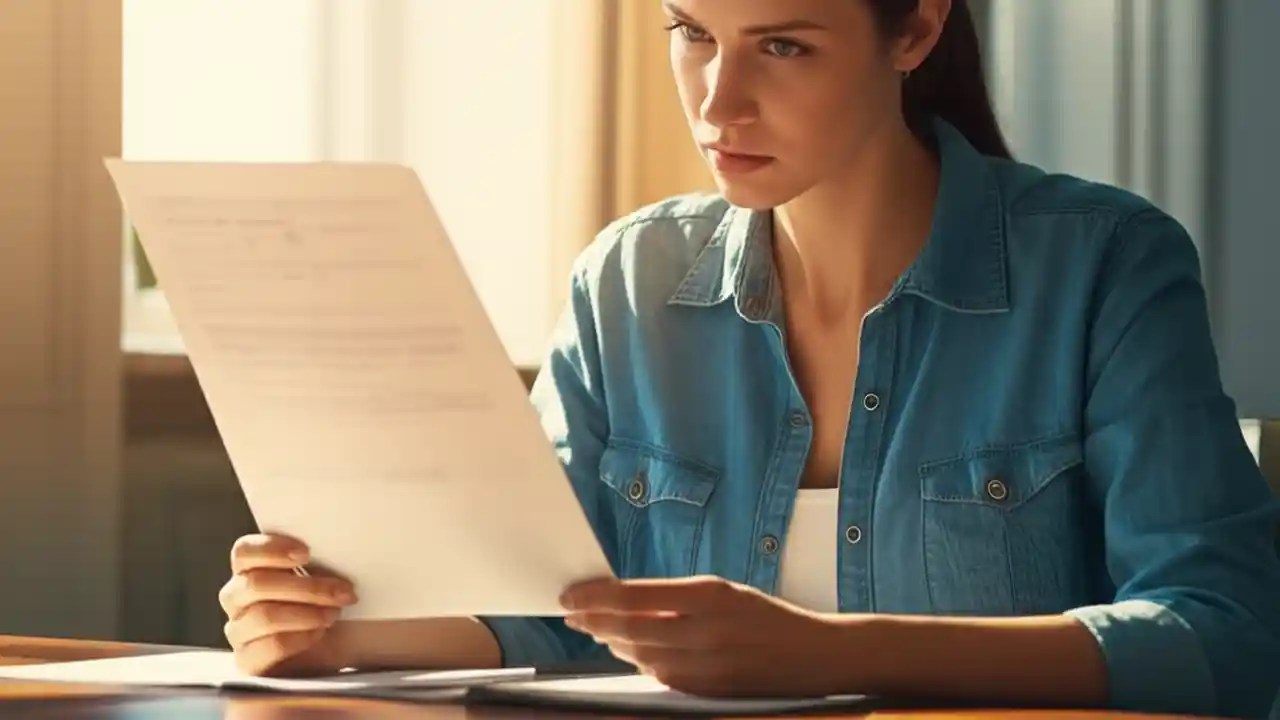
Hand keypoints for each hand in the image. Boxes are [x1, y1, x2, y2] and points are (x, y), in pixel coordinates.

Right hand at [220, 534, 358, 675]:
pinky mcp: (247, 661)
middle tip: (341, 591)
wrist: (331, 651)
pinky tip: (318, 633)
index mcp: (249, 570)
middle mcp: (237, 599)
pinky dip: (300, 638)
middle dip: (306, 586)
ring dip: (307, 613)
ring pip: (264, 615)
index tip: (306, 553)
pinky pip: (271, 646)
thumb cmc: (322, 605)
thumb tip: (334, 545)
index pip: (244, 552)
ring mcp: (239, 631)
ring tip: (333, 613)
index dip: (271, 549)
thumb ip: (315, 561)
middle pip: (255, 584)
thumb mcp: (321, 578)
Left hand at [559, 575, 851, 696]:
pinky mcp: (707, 692)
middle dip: (594, 621)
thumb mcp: (723, 591)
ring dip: (612, 642)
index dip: (595, 597)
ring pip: (640, 656)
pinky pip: (660, 676)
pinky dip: (639, 662)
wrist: (812, 656)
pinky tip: (627, 650)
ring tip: (595, 629)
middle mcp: (705, 631)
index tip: (571, 595)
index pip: (633, 597)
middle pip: (629, 629)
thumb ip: (675, 596)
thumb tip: (622, 600)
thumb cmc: (765, 616)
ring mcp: (706, 666)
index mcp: (709, 595)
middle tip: (572, 613)